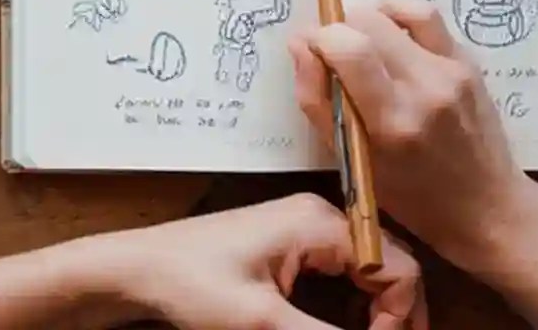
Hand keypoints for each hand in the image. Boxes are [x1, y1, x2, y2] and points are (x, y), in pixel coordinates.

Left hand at [102, 193, 426, 329]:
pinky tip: (341, 327)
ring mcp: (303, 229)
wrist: (136, 269)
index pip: (396, 264)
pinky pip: (340, 271)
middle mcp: (319, 218)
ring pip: (366, 268)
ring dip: (374, 309)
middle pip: (387, 263)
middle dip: (395, 312)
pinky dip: (351, 302)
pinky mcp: (287, 246)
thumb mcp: (262, 322)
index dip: (401, 315)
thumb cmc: (192, 285)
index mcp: (320, 224)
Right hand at [287, 0, 534, 269]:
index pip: (349, 50)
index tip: (307, 48)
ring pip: (397, 11)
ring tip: (358, 40)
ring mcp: (452, 70)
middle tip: (331, 51)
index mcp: (393, 121)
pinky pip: (427, 17)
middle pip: (369, 23)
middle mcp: (426, 87)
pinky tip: (389, 34)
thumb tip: (300, 46)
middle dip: (338, 28)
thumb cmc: (412, 197)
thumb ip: (318, 103)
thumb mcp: (353, 163)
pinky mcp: (468, 61)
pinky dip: (398, 15)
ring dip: (367, 17)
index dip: (318, 38)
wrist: (487, 205)